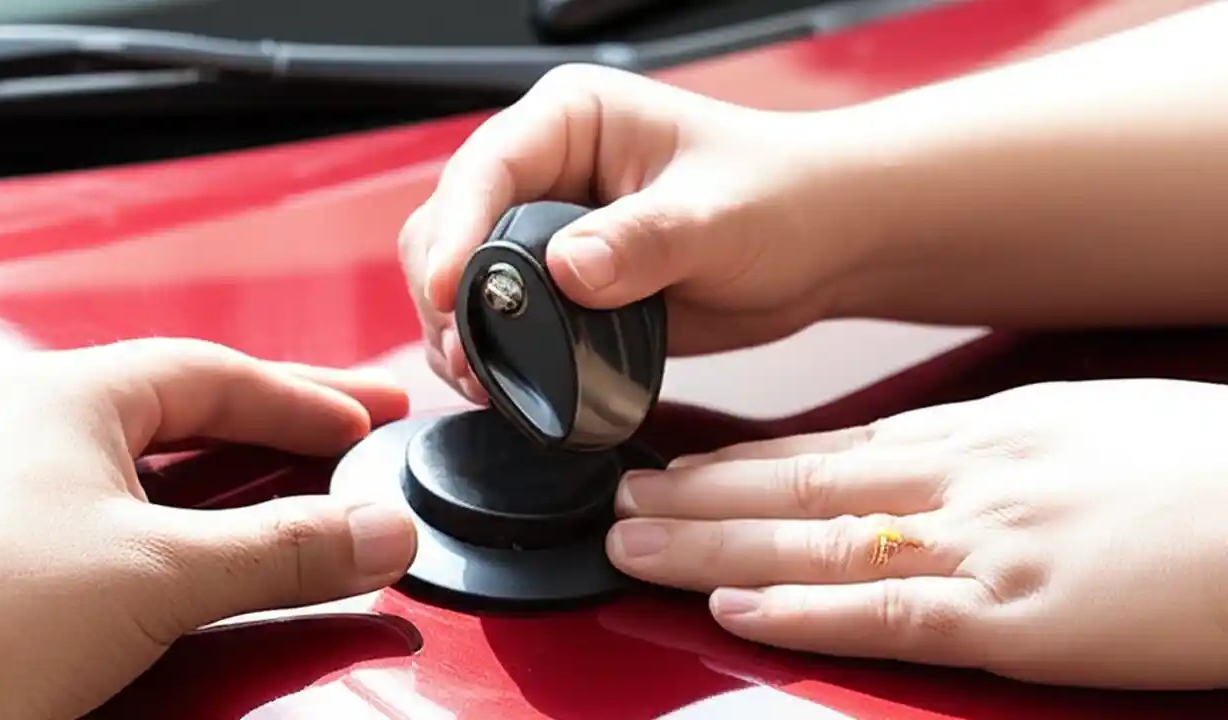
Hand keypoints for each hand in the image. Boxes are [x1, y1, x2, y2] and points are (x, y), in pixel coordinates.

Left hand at [0, 339, 417, 718]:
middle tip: (355, 427)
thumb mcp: (154, 576)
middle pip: (188, 407)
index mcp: (64, 397)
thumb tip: (382, 532)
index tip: (369, 423)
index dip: (304, 398)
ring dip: (235, 476)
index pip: (215, 375)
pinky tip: (209, 552)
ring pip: (151, 465)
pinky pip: (119, 519)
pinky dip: (185, 528)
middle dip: (282, 419)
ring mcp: (11, 491)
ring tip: (302, 485)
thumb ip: (284, 550)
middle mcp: (31, 428)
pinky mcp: (5, 558)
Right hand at [399, 64, 875, 401]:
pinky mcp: (562, 287)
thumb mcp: (718, 216)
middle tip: (466, 354)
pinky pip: (504, 319)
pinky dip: (494, 353)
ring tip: (480, 381)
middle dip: (446, 292)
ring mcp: (549, 231)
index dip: (457, 230)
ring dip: (461, 331)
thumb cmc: (784, 197)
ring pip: (465, 278)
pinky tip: (501, 386)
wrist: (823, 244)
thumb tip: (567, 270)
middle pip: (453, 225)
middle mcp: (548, 170)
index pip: (488, 166)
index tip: (446, 290)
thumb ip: (644, 241)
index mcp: (572, 119)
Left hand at [607, 379, 1227, 689]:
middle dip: (702, 496)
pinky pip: (890, 614)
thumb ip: (997, 447)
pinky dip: (804, 614)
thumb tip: (933, 460)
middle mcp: (965, 478)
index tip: (680, 463)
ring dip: (716, 547)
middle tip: (622, 497)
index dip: (743, 462)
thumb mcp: (1086, 427)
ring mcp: (986, 543)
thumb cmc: (1206, 467)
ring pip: (818, 545)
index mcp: (983, 433)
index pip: (832, 449)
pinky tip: (736, 612)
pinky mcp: (1021, 618)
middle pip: (801, 489)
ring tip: (638, 544)